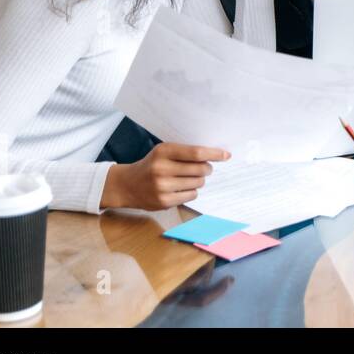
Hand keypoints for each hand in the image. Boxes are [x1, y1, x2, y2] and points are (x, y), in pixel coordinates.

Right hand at [100, 143, 229, 210]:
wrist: (127, 184)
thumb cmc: (152, 165)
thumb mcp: (164, 152)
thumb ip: (185, 152)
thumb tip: (215, 156)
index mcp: (164, 151)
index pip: (196, 152)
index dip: (214, 153)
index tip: (226, 155)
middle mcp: (161, 168)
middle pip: (200, 169)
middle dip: (207, 168)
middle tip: (204, 168)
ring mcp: (162, 187)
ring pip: (198, 183)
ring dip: (199, 180)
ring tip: (187, 178)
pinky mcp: (163, 201)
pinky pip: (192, 195)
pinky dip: (192, 191)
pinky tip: (181, 188)